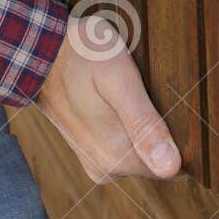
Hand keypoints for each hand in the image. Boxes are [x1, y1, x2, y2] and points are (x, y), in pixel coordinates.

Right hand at [36, 16, 181, 183]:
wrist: (40, 49)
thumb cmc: (81, 55)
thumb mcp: (118, 78)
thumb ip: (143, 123)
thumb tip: (171, 167)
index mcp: (116, 157)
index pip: (173, 165)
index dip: (178, 134)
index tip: (168, 102)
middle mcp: (107, 168)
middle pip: (157, 159)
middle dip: (161, 129)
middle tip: (147, 88)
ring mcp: (96, 162)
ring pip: (142, 154)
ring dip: (144, 127)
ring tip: (132, 92)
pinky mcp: (90, 153)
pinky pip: (125, 149)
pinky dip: (129, 129)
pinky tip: (121, 102)